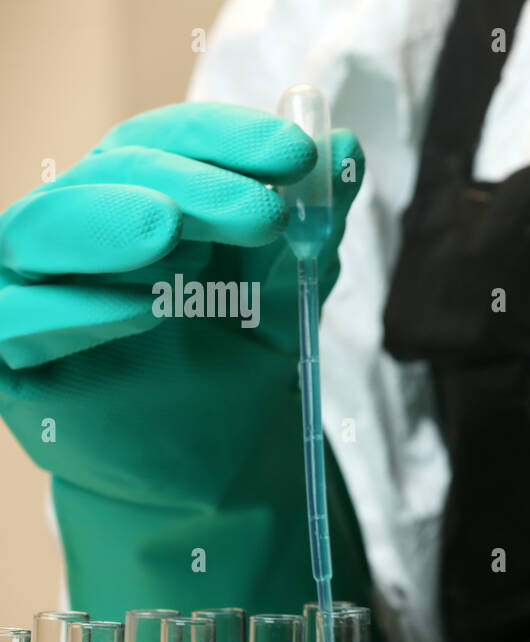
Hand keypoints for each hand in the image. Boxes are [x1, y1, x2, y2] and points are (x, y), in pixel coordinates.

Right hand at [0, 102, 363, 504]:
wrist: (211, 464)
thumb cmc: (234, 363)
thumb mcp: (286, 297)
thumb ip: (313, 230)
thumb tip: (346, 149)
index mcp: (141, 194)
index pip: (169, 140)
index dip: (229, 139)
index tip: (300, 153)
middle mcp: (80, 227)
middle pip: (113, 173)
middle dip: (192, 184)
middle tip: (263, 212)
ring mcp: (35, 287)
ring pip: (40, 230)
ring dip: (113, 222)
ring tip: (174, 236)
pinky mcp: (10, 356)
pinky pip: (12, 316)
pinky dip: (69, 308)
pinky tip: (139, 308)